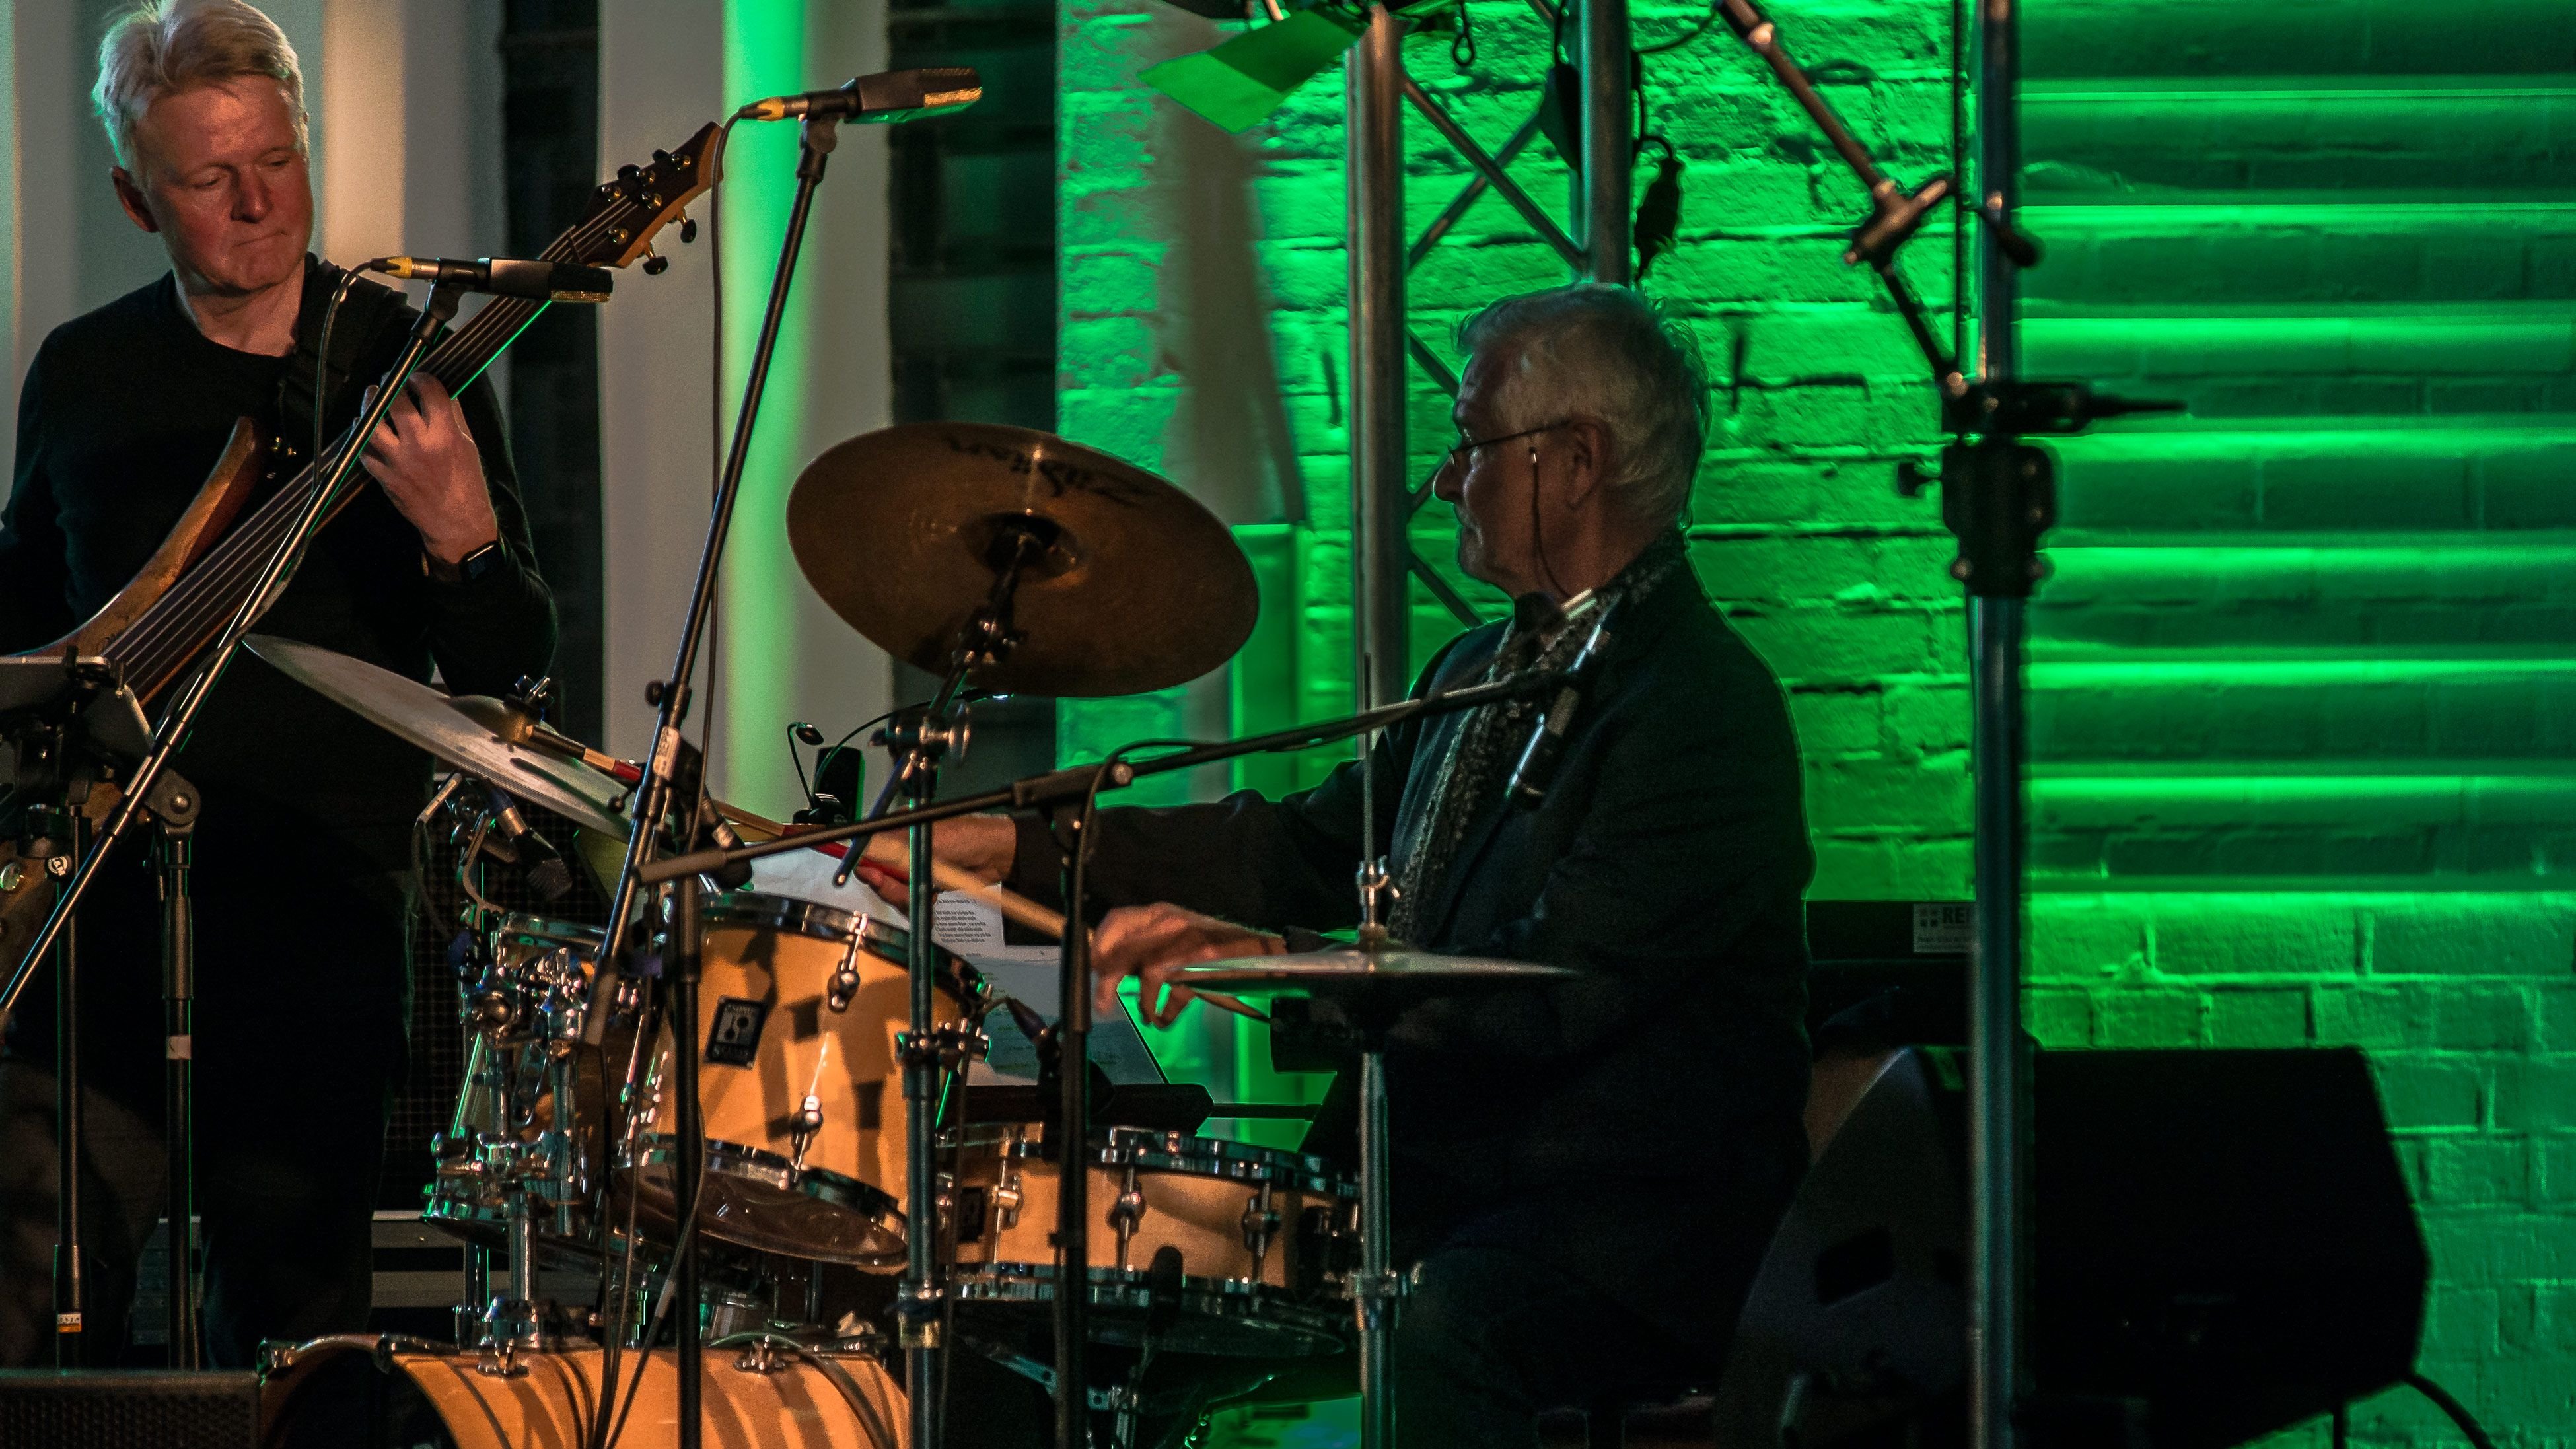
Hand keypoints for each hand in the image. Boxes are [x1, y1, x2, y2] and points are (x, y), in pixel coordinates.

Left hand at [363, 376, 499, 566]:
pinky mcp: (384, 475)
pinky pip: (364, 448)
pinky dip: (361, 433)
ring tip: (372, 395)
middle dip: (393, 384)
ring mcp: (398, 461)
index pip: (430, 392)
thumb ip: (453, 416)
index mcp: (446, 436)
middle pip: (397, 400)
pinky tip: (364, 425)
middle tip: (392, 381)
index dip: (422, 378)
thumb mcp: (467, 446)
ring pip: (372, 421)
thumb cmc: (466, 484)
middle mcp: (420, 445)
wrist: (456, 523)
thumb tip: (442, 391)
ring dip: (370, 402)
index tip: (418, 378)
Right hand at [858, 813, 1016, 885]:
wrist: (996, 855)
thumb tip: (860, 853)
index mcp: (898, 830)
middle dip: (892, 887)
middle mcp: (902, 849)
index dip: (868, 866)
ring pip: (895, 891)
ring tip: (929, 894)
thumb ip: (890, 850)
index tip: (874, 877)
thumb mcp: (922, 842)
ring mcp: (914, 868)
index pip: (869, 851)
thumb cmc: (964, 839)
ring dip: (908, 898)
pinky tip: (934, 899)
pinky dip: (920, 903)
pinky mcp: (926, 884)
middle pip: (879, 875)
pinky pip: (912, 899)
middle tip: (908, 891)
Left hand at [1091, 902, 1283, 1026]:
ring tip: (1143, 1014)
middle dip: (1108, 978)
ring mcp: (1186, 942)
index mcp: (1162, 914)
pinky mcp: (1202, 963)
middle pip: (1126, 948)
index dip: (1100, 945)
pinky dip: (1162, 1008)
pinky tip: (1160, 1019)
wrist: (1261, 952)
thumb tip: (1120, 974)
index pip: (1118, 920)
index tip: (1093, 969)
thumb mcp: (1179, 942)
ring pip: (1147, 969)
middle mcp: (1171, 923)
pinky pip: (1173, 988)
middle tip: (1102, 1002)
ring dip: (1140, 998)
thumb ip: (1151, 953)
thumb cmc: (1217, 949)